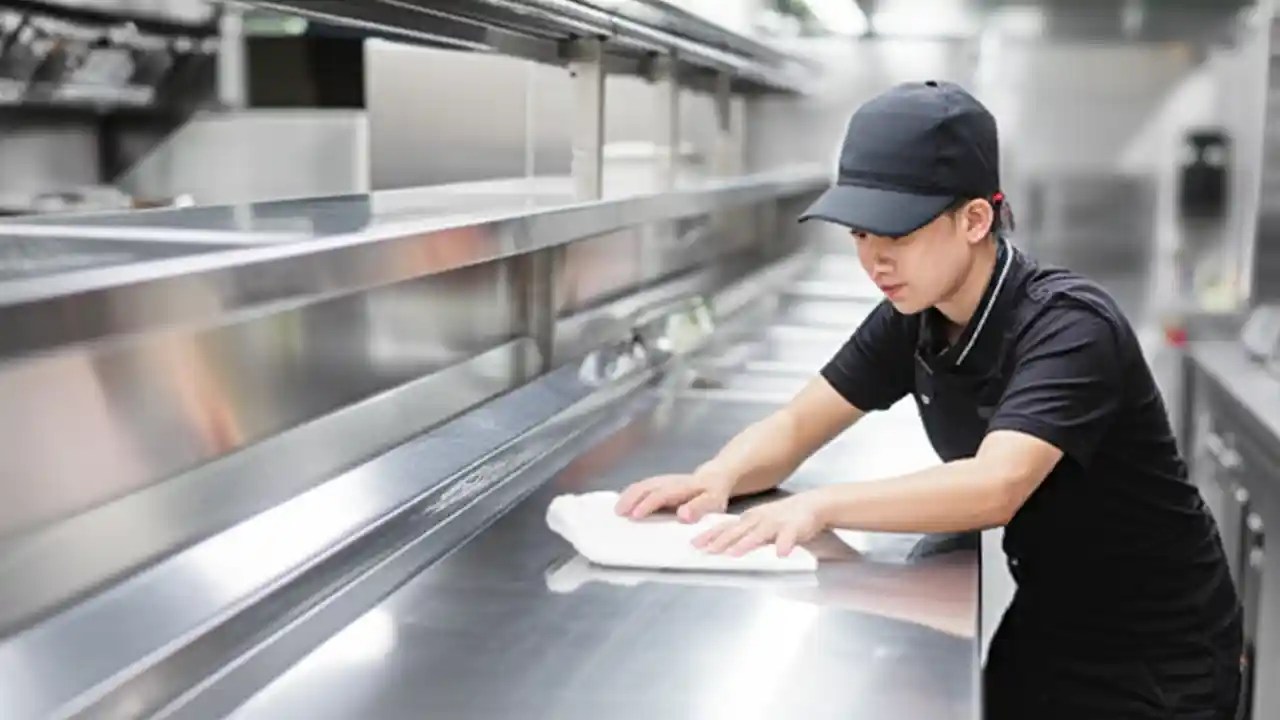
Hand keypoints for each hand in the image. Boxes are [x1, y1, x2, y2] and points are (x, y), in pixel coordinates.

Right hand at [614, 472, 731, 522]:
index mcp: (684, 486)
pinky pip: (642, 486)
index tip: (635, 515)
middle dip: (631, 498)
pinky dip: (630, 493)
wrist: (715, 477)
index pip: (662, 494)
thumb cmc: (714, 493)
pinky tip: (623, 502)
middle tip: (618, 512)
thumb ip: (699, 508)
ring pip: (643, 485)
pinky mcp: (660, 482)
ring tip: (616, 509)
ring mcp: (663, 480)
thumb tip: (682, 516)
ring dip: (628, 496)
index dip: (647, 504)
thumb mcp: (713, 502)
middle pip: (647, 486)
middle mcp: (670, 481)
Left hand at [693, 491, 827, 557]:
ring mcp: (776, 523)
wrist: (811, 505)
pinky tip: (782, 554)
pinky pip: (790, 537)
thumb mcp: (757, 522)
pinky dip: (785, 544)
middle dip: (722, 542)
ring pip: (760, 533)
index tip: (694, 545)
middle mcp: (758, 520)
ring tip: (736, 553)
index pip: (725, 527)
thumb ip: (740, 533)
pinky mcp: (795, 529)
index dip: (710, 536)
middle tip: (709, 552)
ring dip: (748, 543)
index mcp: (748, 519)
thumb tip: (715, 544)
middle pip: (738, 531)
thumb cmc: (780, 518)